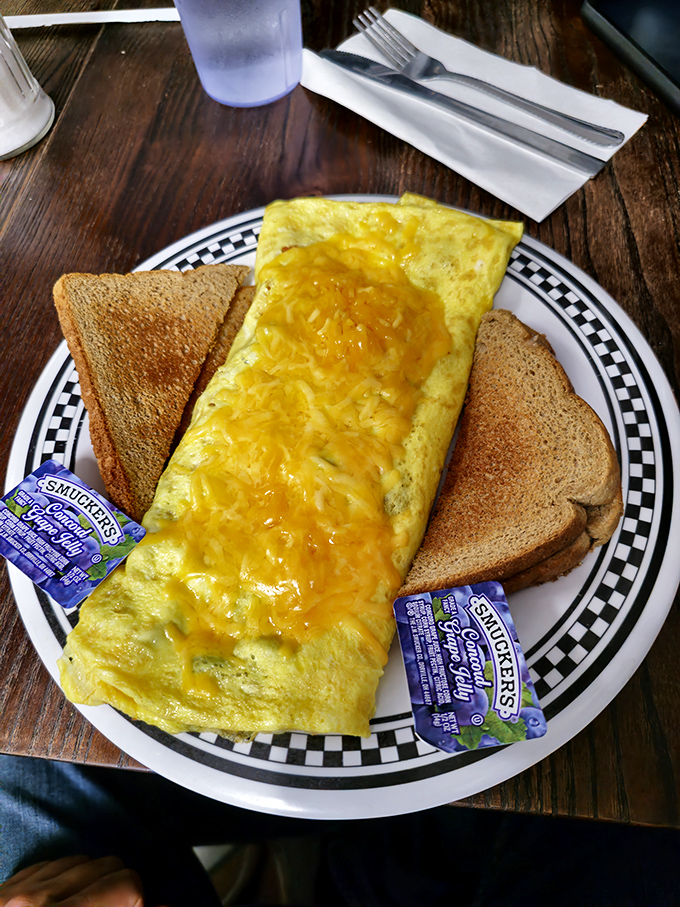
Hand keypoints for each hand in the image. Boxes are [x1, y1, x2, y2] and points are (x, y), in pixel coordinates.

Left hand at [0, 854, 160, 906]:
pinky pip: (51, 864)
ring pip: (83, 861)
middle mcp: (33, 900)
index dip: (139, 903)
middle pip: (109, 866)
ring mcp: (14, 891)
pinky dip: (67, 880)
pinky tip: (66, 904)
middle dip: (120, 891)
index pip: (126, 885)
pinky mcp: (4, 887)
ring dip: (95, 884)